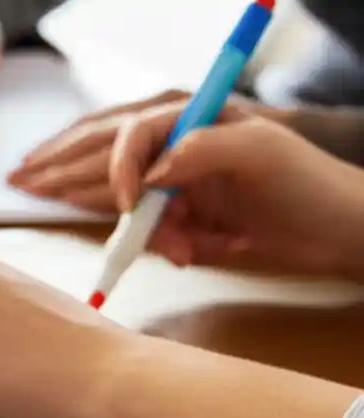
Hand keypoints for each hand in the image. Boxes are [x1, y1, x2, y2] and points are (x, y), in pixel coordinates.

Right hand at [104, 100, 363, 278]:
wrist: (342, 235)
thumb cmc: (310, 185)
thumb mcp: (258, 153)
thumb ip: (200, 149)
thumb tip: (149, 174)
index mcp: (199, 120)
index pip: (137, 132)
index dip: (123, 165)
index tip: (130, 203)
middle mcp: (185, 150)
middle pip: (128, 172)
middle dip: (131, 206)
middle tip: (156, 235)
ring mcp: (187, 187)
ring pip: (141, 211)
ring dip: (162, 236)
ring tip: (192, 251)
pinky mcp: (193, 221)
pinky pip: (162, 236)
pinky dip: (179, 248)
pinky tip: (213, 249)